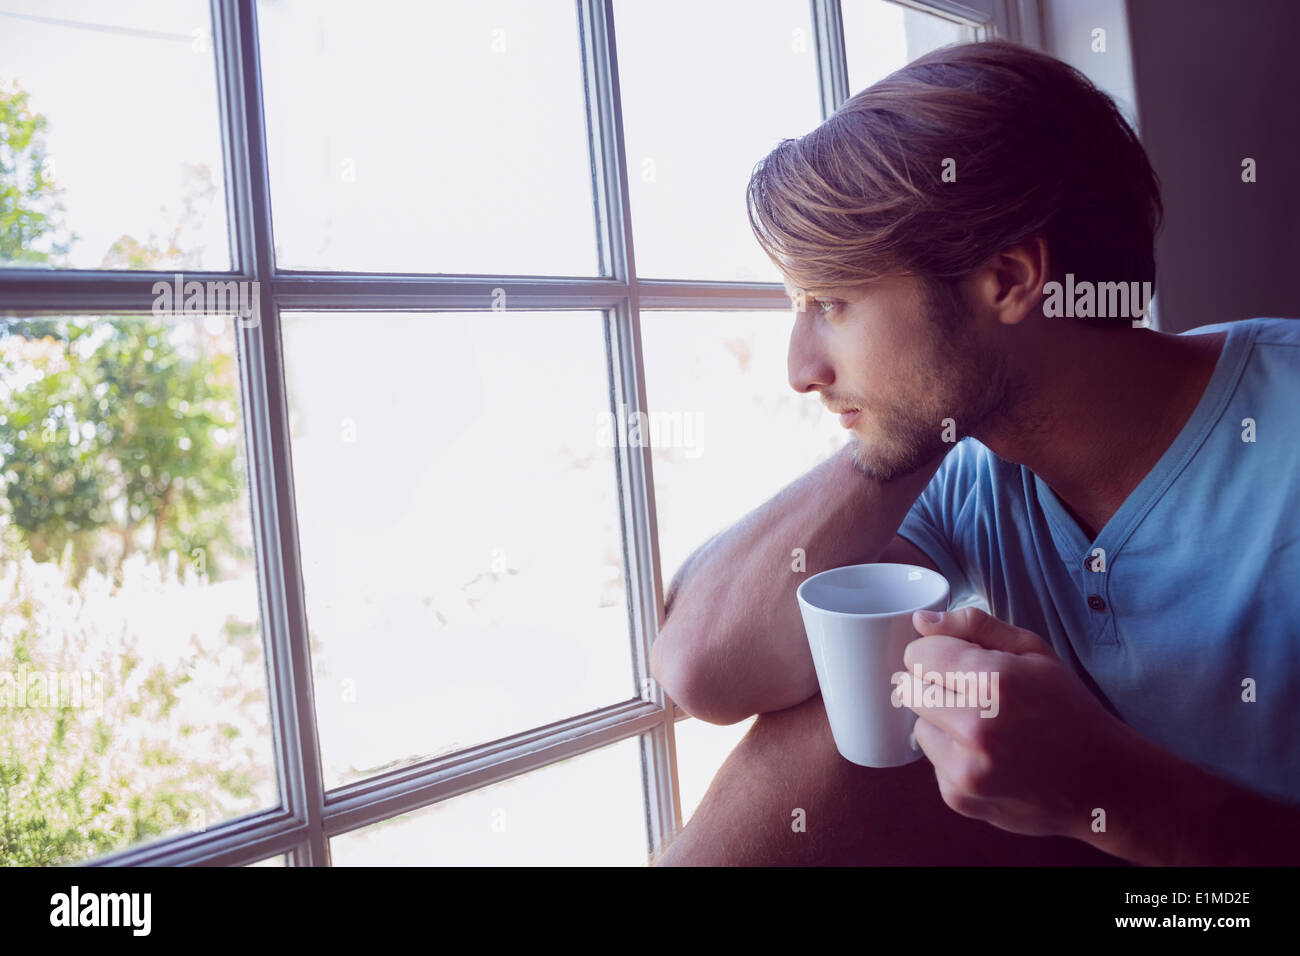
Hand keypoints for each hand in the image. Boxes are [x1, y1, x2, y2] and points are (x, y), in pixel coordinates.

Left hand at [892, 606, 1148, 840]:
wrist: (1103, 784)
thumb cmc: (1068, 709)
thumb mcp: (1034, 652)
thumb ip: (974, 626)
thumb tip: (921, 621)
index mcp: (995, 683)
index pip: (918, 654)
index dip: (937, 653)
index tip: (958, 661)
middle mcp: (976, 728)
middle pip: (908, 689)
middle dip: (934, 685)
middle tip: (973, 694)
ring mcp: (965, 770)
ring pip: (918, 727)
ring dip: (941, 723)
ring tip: (987, 728)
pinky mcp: (959, 798)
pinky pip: (933, 763)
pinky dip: (953, 756)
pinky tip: (990, 757)